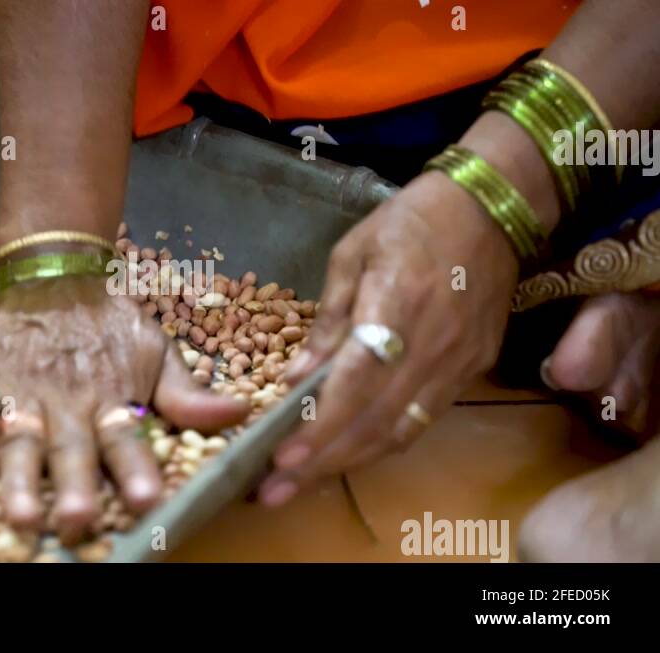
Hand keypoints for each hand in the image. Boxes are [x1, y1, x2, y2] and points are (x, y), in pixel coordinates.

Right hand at [0, 275, 248, 540]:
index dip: (136, 469)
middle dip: (75, 484)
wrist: (52, 266)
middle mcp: (69, 403)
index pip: (128, 438)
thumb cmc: (109, 319)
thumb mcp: (156, 349)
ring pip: (20, 441)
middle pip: (72, 448)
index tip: (147, 501)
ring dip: (18, 479)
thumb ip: (189, 392)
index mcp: (112, 396)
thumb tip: (242, 412)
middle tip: (79, 518)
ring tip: (18, 515)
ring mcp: (24, 394)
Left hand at [259, 171, 519, 505]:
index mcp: (397, 304)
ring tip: (303, 482)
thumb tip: (295, 380)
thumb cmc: (411, 222)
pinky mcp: (473, 370)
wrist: (493, 210)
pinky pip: (423, 420)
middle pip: (375, 421)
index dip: (320, 425)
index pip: (356, 382)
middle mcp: (432, 345)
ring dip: (350, 462)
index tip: (282, 457)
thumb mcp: (352, 254)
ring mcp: (458, 363)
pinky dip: (383, 443)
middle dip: (322, 462)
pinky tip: (350, 454)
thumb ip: (326, 321)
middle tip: (276, 490)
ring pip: (401, 431)